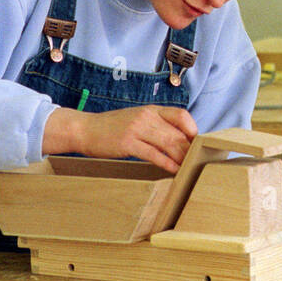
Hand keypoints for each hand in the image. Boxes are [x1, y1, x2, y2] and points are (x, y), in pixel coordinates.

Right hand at [43, 105, 197, 172]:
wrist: (84, 129)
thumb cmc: (111, 128)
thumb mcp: (136, 119)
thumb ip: (155, 125)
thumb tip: (178, 140)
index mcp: (151, 109)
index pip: (181, 115)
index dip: (192, 129)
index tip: (197, 143)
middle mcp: (146, 116)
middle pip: (177, 133)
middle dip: (189, 149)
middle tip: (196, 162)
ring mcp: (136, 128)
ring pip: (168, 143)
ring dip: (181, 158)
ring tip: (188, 168)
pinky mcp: (128, 143)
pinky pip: (153, 154)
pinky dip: (166, 163)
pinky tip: (173, 170)